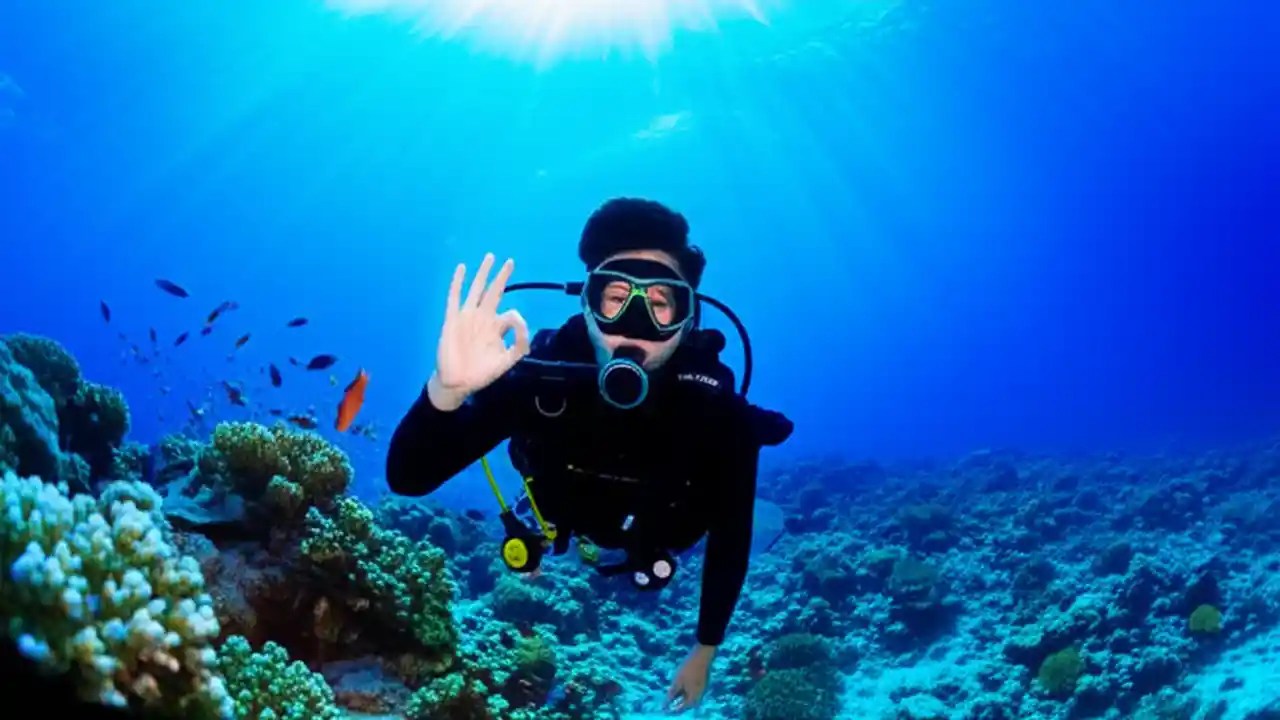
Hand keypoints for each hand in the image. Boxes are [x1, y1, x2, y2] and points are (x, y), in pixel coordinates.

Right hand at [429, 253, 529, 410]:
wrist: (457, 383)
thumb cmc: (481, 373)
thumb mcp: (506, 361)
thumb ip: (519, 345)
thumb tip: (524, 326)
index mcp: (497, 328)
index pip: (511, 314)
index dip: (518, 320)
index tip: (518, 327)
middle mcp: (483, 318)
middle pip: (495, 292)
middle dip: (502, 277)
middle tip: (510, 261)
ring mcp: (468, 316)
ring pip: (477, 289)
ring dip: (483, 273)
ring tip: (490, 257)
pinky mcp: (453, 319)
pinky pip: (455, 297)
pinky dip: (458, 282)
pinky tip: (461, 268)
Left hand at [666, 644, 715, 712]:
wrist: (702, 654)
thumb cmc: (688, 668)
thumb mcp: (678, 681)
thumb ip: (672, 693)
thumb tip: (666, 703)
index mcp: (694, 696)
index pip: (684, 707)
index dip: (675, 708)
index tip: (667, 707)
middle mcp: (700, 693)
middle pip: (689, 702)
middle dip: (680, 703)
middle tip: (671, 701)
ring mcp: (703, 686)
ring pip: (692, 695)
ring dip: (683, 696)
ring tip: (675, 693)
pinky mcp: (703, 680)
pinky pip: (695, 689)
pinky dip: (687, 690)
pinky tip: (682, 684)